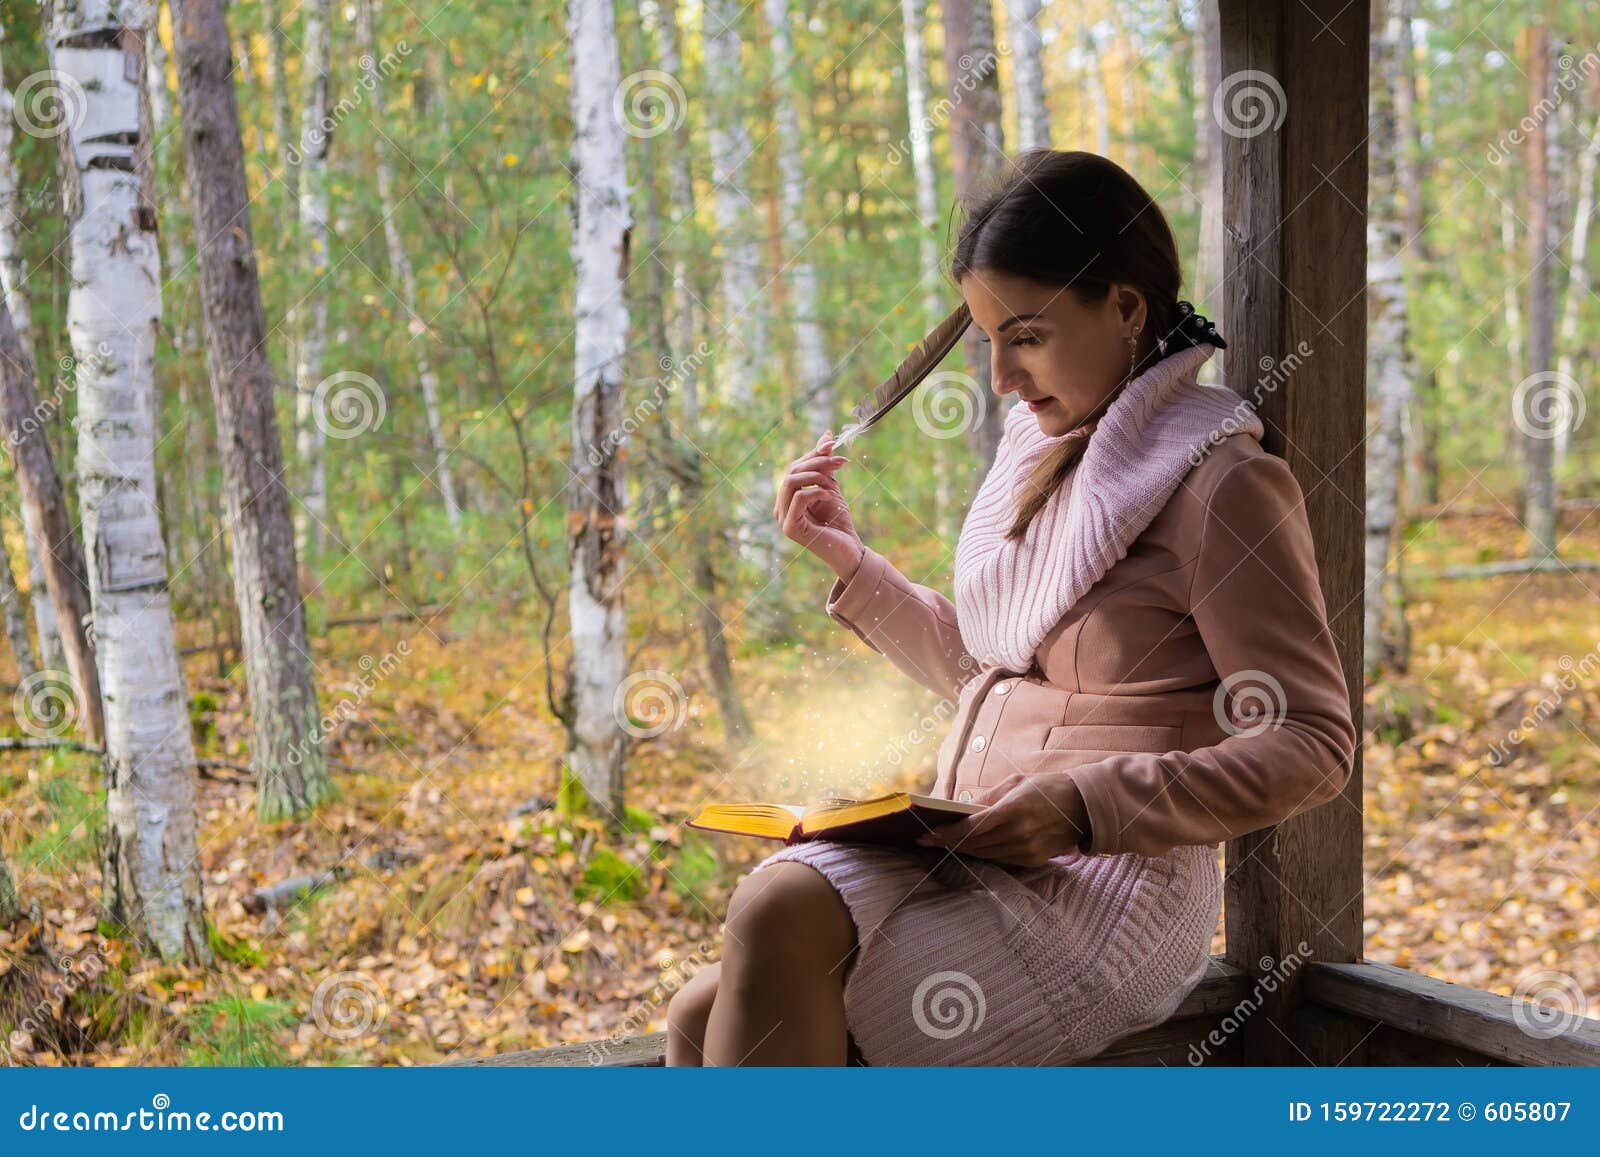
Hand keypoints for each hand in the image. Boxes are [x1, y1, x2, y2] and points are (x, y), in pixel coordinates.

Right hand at [775, 429, 862, 578]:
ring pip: (791, 482)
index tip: (833, 443)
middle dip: (818, 461)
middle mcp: (780, 508)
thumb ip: (825, 464)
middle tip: (841, 460)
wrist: (850, 551)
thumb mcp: (832, 487)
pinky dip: (816, 491)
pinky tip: (831, 495)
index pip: (794, 468)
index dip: (812, 453)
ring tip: (836, 482)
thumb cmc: (840, 522)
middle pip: (791, 472)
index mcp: (787, 499)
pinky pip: (799, 498)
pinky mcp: (790, 529)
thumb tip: (826, 435)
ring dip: (817, 475)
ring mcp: (783, 519)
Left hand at [915, 773, 1089, 866]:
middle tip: (926, 840)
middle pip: (973, 844)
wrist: (1084, 806)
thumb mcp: (1016, 782)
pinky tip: (970, 847)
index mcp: (1013, 810)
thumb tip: (961, 809)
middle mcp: (1019, 834)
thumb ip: (988, 797)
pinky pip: (999, 859)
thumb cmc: (1047, 788)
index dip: (946, 834)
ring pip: (984, 854)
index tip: (926, 835)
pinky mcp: (1032, 860)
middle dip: (948, 842)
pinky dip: (983, 853)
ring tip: (943, 843)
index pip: (971, 828)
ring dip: (962, 849)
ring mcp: (1027, 850)